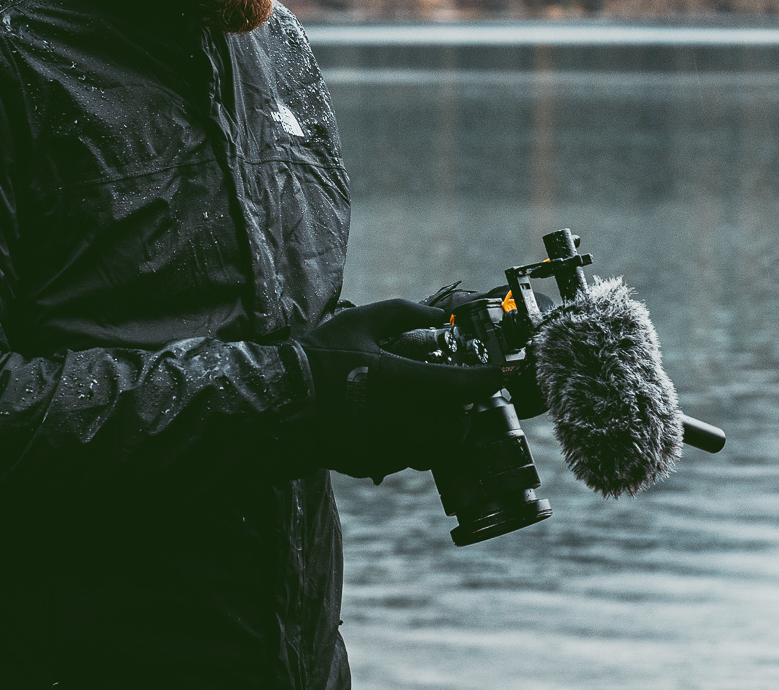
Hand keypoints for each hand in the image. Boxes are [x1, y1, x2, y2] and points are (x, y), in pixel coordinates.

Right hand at [298, 298, 503, 479]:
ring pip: (437, 450)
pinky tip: (403, 425)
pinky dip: (416, 444)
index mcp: (398, 381)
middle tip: (462, 398)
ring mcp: (385, 447)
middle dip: (467, 414)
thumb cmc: (319, 357)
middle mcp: (397, 419)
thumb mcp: (359, 322)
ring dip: (445, 433)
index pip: (460, 385)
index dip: (488, 380)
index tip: (500, 374)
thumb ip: (403, 312)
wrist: (278, 404)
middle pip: (457, 428)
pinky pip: (409, 459)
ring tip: (436, 413)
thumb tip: (440, 314)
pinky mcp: (373, 464)